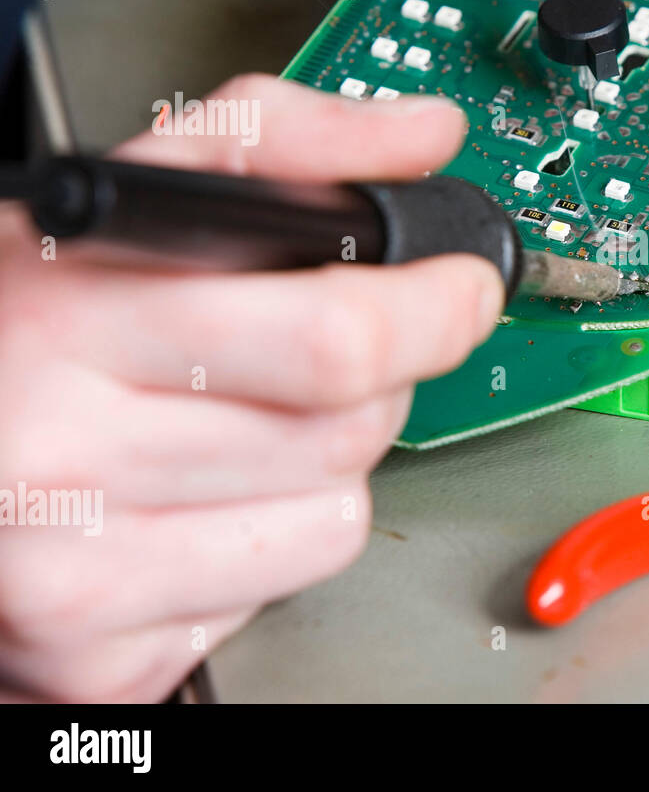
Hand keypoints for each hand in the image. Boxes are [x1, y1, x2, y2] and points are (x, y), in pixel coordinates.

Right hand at [0, 75, 501, 700]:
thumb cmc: (22, 317)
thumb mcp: (132, 196)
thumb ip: (280, 140)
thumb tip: (419, 134)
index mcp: (72, 317)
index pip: (331, 335)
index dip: (430, 308)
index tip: (461, 288)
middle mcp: (61, 454)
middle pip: (352, 427)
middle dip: (380, 377)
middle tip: (326, 347)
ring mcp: (77, 571)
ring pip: (337, 512)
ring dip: (327, 460)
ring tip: (232, 419)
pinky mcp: (101, 657)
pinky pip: (286, 586)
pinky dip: (278, 539)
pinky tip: (203, 498)